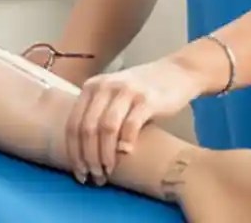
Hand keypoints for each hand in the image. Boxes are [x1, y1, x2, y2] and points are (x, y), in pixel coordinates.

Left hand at [65, 55, 202, 183]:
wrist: (177, 72)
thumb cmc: (142, 91)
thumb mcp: (113, 96)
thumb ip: (98, 114)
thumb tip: (84, 153)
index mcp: (91, 87)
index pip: (73, 124)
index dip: (73, 152)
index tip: (79, 172)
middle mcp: (105, 86)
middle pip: (87, 128)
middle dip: (88, 157)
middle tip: (95, 177)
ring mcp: (126, 90)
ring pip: (105, 128)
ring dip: (104, 154)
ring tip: (108, 171)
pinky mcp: (147, 98)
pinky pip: (130, 125)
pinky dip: (126, 142)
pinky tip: (126, 155)